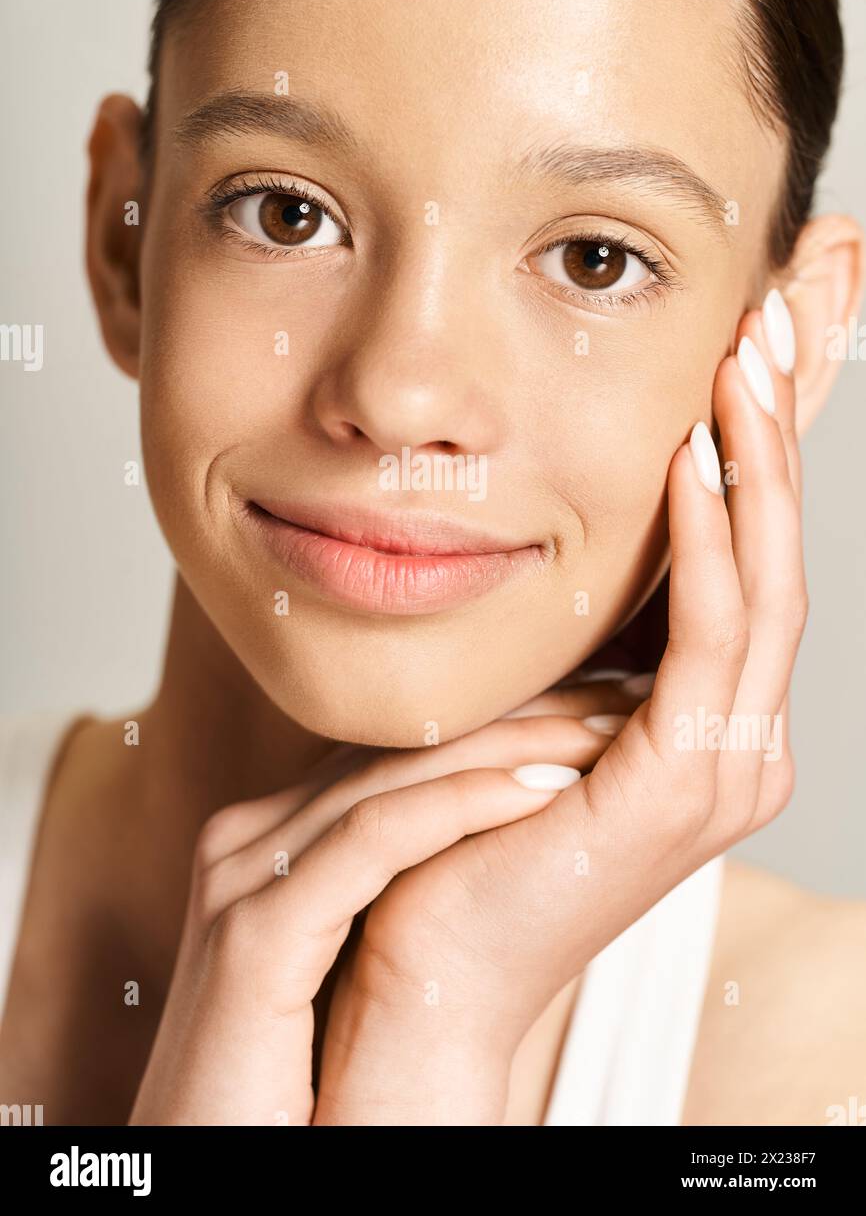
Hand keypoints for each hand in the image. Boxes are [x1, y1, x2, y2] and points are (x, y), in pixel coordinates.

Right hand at [125, 694, 626, 1123]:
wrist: (215, 1173)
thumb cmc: (285, 1086)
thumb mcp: (330, 963)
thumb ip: (370, 894)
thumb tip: (469, 857)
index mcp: (261, 840)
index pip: (388, 754)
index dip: (490, 726)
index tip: (583, 708)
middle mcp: (245, 840)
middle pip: (393, 751)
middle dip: (512, 719)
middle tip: (613, 697)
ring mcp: (241, 876)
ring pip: (391, 778)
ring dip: (509, 747)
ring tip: (603, 732)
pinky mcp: (255, 933)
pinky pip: (377, 840)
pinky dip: (467, 808)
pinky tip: (546, 792)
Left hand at [313, 308, 805, 1124]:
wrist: (429, 955)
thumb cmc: (469, 822)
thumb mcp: (542, 693)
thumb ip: (586, 629)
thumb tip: (584, 526)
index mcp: (710, 722)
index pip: (753, 561)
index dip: (759, 453)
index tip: (743, 349)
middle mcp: (738, 743)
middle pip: (781, 558)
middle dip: (778, 436)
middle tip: (768, 321)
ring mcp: (726, 770)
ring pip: (768, 587)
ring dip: (756, 466)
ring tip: (740, 360)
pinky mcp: (686, 787)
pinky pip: (711, 642)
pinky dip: (708, 546)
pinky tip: (691, 463)